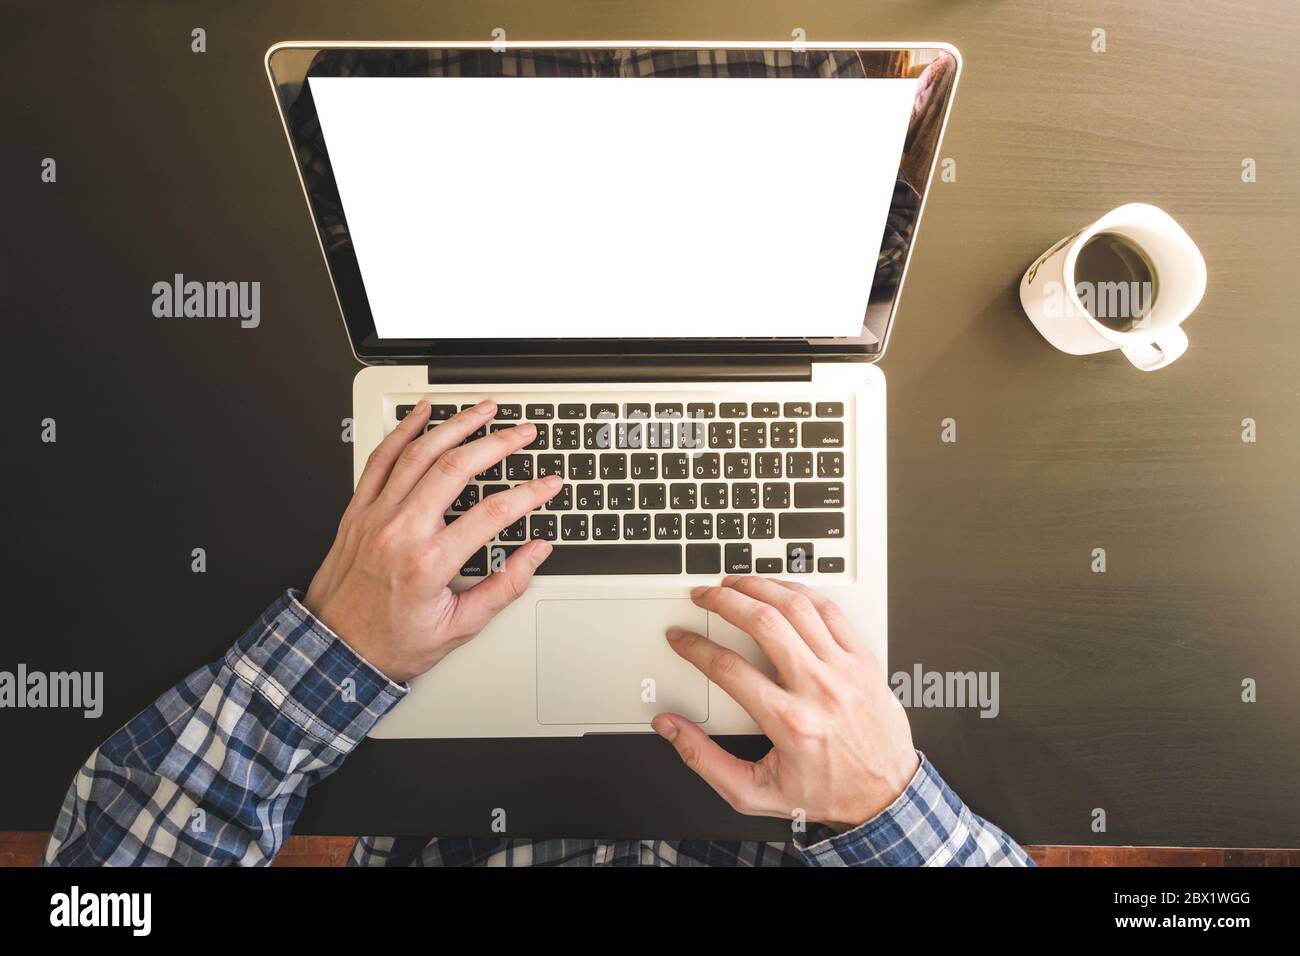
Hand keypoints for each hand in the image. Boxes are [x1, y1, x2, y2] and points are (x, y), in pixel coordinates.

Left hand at [303, 399, 559, 682]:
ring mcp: (376, 516)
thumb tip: (536, 554)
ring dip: (456, 425)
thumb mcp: (458, 627)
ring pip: (419, 453)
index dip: (529, 494)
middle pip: (456, 468)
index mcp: (429, 563)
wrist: (335, 649)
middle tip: (524, 433)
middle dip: (498, 444)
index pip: (493, 514)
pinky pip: (380, 459)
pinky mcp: (359, 510)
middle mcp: (401, 531)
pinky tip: (422, 413)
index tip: (549, 484)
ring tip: (485, 410)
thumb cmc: (392, 641)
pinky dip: (403, 430)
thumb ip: (503, 587)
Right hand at [651, 577, 919, 829]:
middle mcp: (819, 690)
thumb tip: (670, 727)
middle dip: (724, 601)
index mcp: (789, 722)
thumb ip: (704, 759)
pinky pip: (831, 612)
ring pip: (798, 607)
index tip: (681, 638)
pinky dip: (801, 593)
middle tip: (704, 596)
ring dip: (761, 587)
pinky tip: (781, 589)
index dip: (695, 647)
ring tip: (736, 583)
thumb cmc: (825, 793)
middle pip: (764, 623)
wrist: (885, 798)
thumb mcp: (754, 792)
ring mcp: (845, 671)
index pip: (728, 668)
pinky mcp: (864, 661)